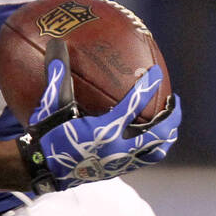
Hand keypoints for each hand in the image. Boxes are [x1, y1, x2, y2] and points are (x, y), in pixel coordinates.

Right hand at [17, 41, 180, 193]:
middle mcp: (117, 148)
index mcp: (104, 130)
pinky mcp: (118, 170)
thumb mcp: (51, 106)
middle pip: (158, 132)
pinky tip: (150, 137)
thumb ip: (57, 76)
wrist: (42, 169)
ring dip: (167, 134)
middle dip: (171, 115)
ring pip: (156, 150)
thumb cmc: (46, 135)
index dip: (148, 86)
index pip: (134, 105)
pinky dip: (153, 146)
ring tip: (170, 121)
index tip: (157, 72)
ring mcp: (120, 162)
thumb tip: (55, 45)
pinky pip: (144, 158)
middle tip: (174, 100)